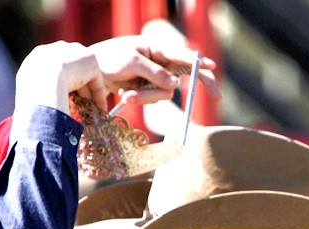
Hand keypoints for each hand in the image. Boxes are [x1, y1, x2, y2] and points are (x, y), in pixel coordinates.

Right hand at [15, 41, 105, 115]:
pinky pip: (95, 78)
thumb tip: (36, 111)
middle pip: (69, 70)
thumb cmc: (31, 96)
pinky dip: (99, 94)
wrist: (42, 84)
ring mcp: (73, 51)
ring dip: (88, 94)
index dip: (58, 87)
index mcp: (37, 57)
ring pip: (83, 75)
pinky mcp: (89, 58)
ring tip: (92, 112)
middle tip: (80, 108)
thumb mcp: (28, 95)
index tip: (62, 103)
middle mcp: (55, 49)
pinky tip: (101, 109)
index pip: (51, 70)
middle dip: (75, 89)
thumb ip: (36, 96)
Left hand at [89, 35, 221, 107]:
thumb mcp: (131, 62)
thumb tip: (175, 85)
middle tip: (217, 95)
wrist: (90, 72)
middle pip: (186, 74)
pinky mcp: (146, 90)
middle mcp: (160, 62)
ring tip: (126, 95)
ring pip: (165, 93)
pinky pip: (152, 99)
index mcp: (157, 48)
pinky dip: (139, 99)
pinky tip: (124, 95)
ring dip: (147, 96)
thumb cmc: (109, 58)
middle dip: (199, 84)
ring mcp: (154, 78)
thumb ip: (154, 73)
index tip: (213, 68)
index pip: (183, 55)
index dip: (200, 63)